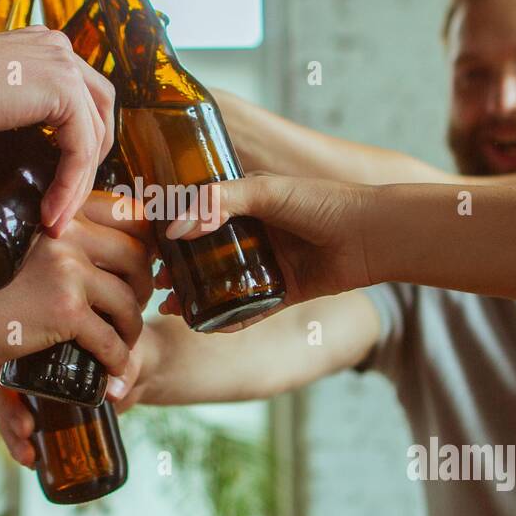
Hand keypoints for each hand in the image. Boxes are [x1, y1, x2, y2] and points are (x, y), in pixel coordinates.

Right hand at [0, 26, 115, 236]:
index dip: (80, 148)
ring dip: (78, 186)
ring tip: (54, 220)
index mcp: (44, 48)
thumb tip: (21, 161)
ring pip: (94, 138)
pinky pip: (81, 149)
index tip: (58, 188)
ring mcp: (63, 65)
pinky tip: (50, 212)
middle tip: (63, 206)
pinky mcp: (61, 89)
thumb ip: (11, 115)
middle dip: (88, 167)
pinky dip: (69, 186)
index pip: (84, 102)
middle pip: (100, 116)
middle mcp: (59, 48)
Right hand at [0, 190, 152, 373]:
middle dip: (144, 285)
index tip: (142, 266)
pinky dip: (117, 359)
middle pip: (138, 257)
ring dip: (133, 326)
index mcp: (59, 211)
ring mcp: (69, 272)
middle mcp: (68, 233)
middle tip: (134, 304)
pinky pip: (111, 339)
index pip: (128, 215)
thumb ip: (54, 236)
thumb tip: (96, 243)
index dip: (145, 242)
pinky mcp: (65, 312)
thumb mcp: (18, 241)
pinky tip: (112, 369)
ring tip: (123, 340)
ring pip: (129, 301)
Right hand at [0, 324, 159, 467]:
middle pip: (6, 387)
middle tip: (25, 434)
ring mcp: (39, 383)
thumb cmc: (133, 351)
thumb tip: (114, 394)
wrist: (142, 370)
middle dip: (8, 415)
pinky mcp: (48, 404)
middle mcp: (35, 358)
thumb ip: (125, 371)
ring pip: (11, 407)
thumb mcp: (130, 356)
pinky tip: (31, 461)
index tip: (23, 412)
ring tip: (28, 457)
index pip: (13, 358)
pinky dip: (24, 442)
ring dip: (12, 434)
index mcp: (47, 336)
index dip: (8, 387)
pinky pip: (26, 421)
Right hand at [159, 174, 374, 327]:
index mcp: (246, 203)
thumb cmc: (322, 202)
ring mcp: (268, 264)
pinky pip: (250, 309)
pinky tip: (205, 325)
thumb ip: (218, 203)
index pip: (198, 214)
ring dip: (195, 295)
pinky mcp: (284, 292)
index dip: (171, 227)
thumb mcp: (265, 191)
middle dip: (176, 268)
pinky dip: (227, 318)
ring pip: (222, 283)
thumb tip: (175, 229)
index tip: (144, 242)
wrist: (372, 235)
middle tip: (151, 280)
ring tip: (169, 305)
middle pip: (205, 253)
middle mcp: (254, 233)